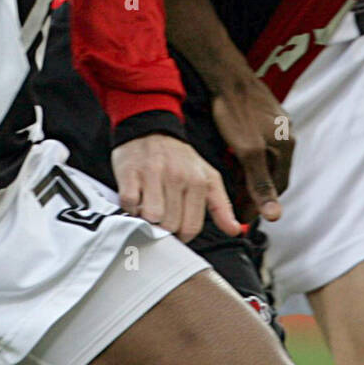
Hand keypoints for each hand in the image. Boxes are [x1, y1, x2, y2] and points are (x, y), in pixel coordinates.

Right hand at [111, 134, 240, 242]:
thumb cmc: (179, 158)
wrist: (150, 129)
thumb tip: (234, 230)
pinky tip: (136, 199)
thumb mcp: (207, 177)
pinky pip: (129, 204)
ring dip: (146, 218)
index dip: (182, 235)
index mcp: (197, 181)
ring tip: (148, 207)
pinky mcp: (130, 173)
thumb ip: (221, 206)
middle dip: (164, 227)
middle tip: (161, 215)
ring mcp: (152, 174)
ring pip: (151, 217)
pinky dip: (130, 207)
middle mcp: (177, 176)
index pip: (190, 227)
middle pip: (170, 225)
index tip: (176, 230)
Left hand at [211, 73, 294, 223]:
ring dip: (251, 174)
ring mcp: (275, 123)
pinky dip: (247, 158)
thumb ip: (260, 184)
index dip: (262, 204)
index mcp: (287, 144)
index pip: (278, 185)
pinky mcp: (262, 114)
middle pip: (273, 172)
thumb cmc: (236, 111)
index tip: (245, 216)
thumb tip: (274, 215)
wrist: (226, 75)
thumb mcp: (248, 152)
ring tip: (232, 184)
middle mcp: (285, 133)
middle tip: (237, 204)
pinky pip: (259, 144)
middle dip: (256, 191)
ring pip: (265, 158)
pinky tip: (232, 159)